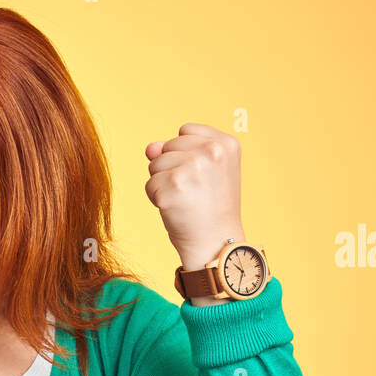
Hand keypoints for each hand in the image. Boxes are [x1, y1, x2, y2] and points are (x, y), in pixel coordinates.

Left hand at [144, 123, 246, 300]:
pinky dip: (157, 199)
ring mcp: (192, 168)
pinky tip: (177, 209)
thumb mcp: (204, 171)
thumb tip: (150, 148)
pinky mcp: (172, 186)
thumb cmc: (210, 208)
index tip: (202, 177)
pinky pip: (149, 185)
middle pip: (168, 146)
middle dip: (173, 168)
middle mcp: (211, 151)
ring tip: (186, 200)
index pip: (185, 131)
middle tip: (194, 192)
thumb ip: (178, 151)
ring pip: (155, 164)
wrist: (216, 244)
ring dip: (163, 184)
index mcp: (226, 144)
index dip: (186, 155)